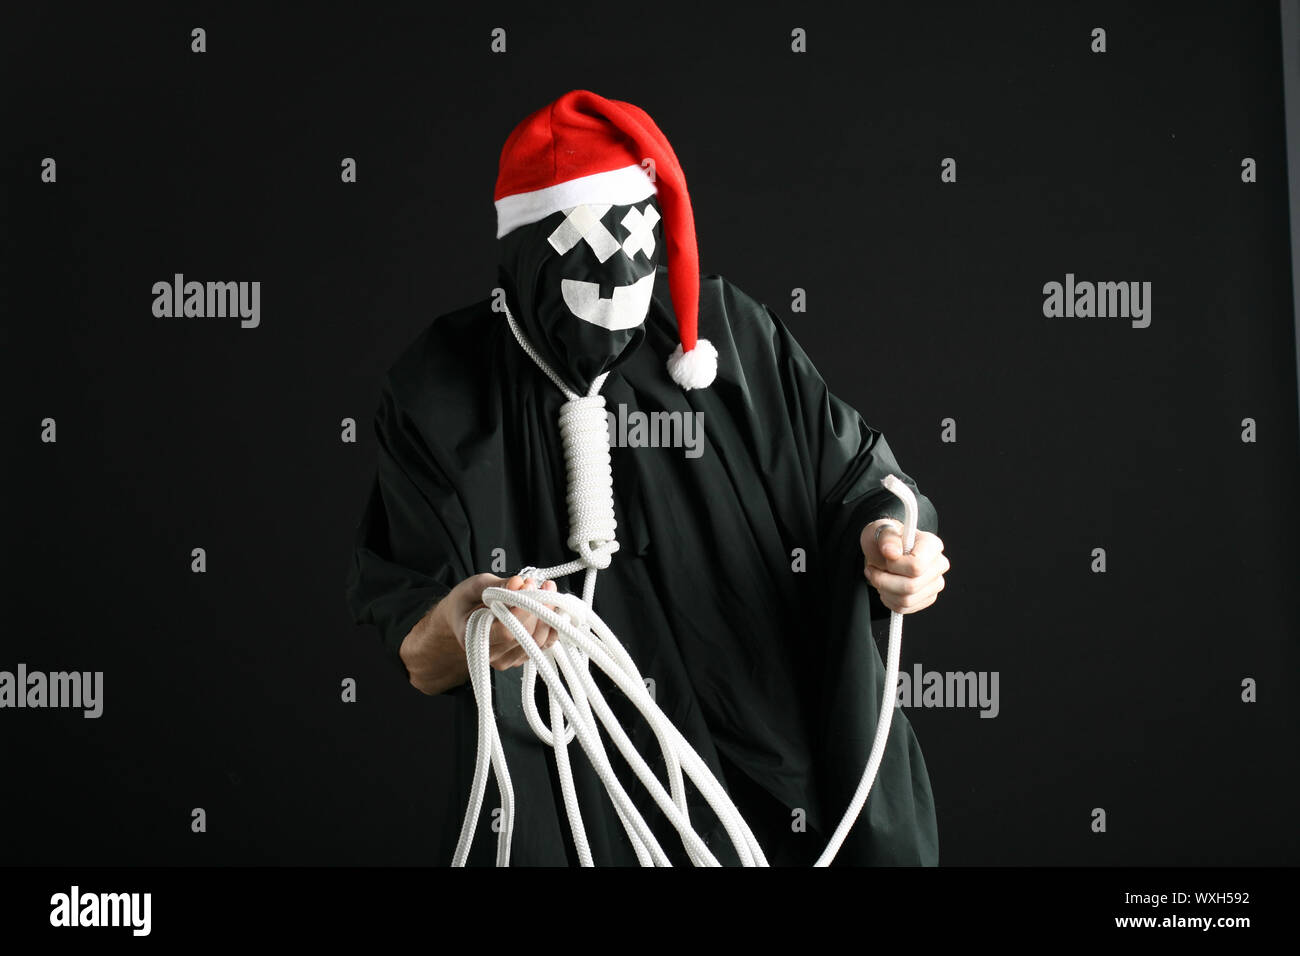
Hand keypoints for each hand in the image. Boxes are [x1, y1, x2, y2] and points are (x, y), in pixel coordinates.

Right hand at [441, 572, 559, 669]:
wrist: (461, 619)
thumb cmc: (465, 602)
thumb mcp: (474, 587)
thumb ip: (497, 585)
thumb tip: (519, 583)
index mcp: (473, 638)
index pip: (506, 631)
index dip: (523, 609)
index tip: (529, 585)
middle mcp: (491, 655)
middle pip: (525, 636)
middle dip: (539, 607)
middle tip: (544, 585)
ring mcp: (507, 659)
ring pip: (538, 641)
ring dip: (549, 615)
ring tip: (548, 591)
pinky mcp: (521, 656)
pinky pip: (544, 644)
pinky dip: (552, 626)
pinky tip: (553, 607)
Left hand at [860, 519, 948, 614]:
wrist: (887, 550)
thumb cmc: (886, 539)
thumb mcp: (882, 531)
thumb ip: (887, 538)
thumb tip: (891, 553)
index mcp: (932, 544)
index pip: (916, 566)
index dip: (895, 566)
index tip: (885, 557)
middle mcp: (939, 564)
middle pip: (911, 586)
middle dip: (884, 581)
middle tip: (873, 570)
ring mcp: (935, 583)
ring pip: (907, 600)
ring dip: (884, 591)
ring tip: (878, 577)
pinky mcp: (928, 597)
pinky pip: (905, 608)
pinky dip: (889, 600)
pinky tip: (886, 587)